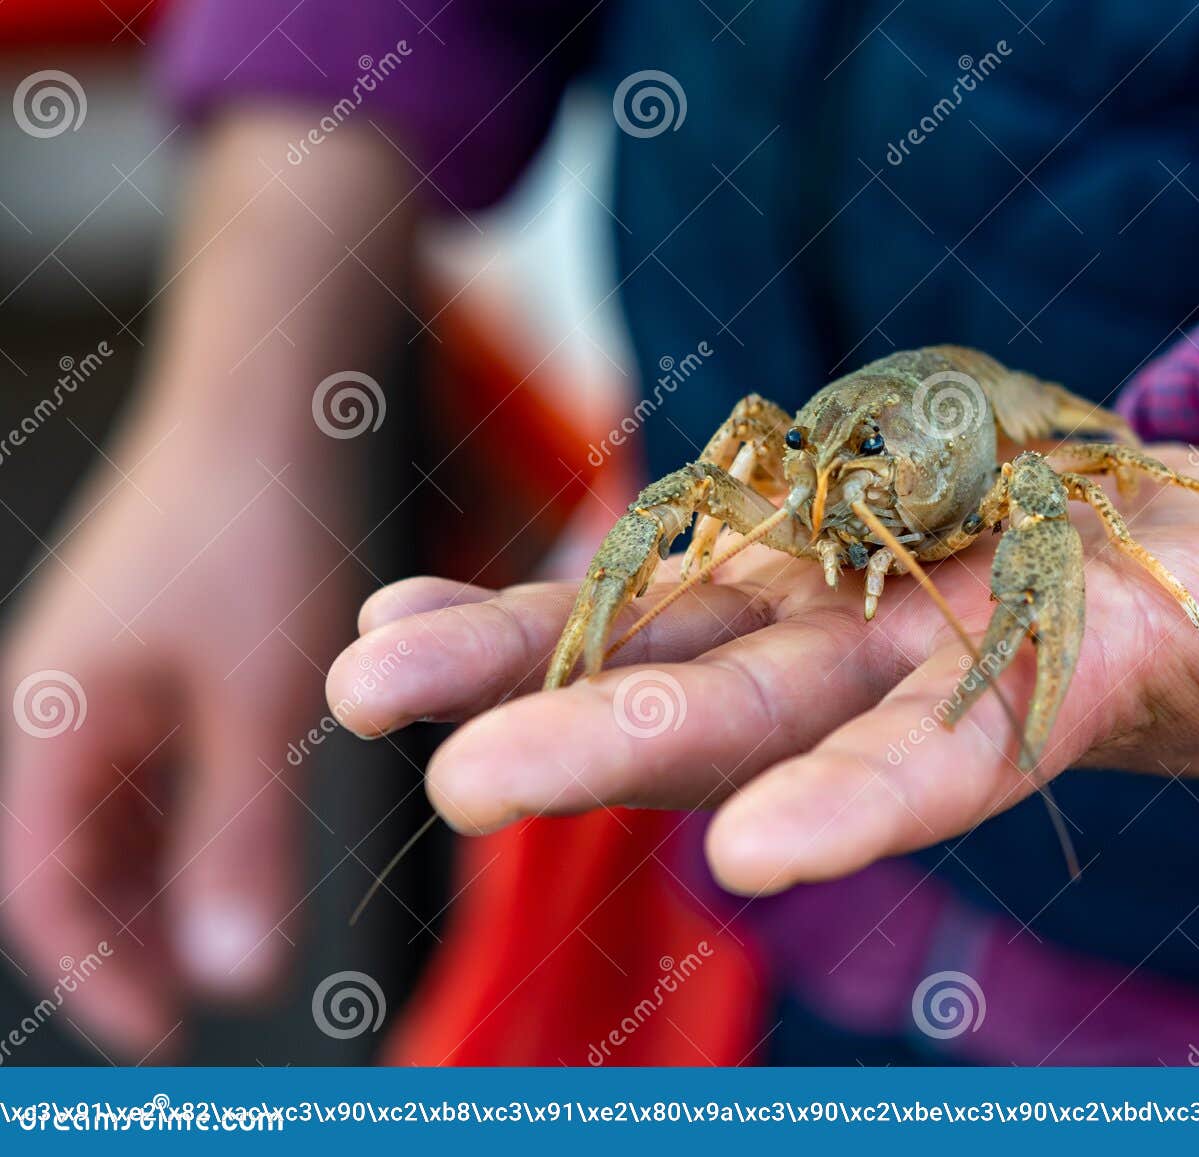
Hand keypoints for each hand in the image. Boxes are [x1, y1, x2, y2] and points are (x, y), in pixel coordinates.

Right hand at [0, 109, 410, 1057]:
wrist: (262, 403)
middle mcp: (50, 704)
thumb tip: (236, 970)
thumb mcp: (263, 699)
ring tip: (214, 939)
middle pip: (65, 858)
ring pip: (102, 814)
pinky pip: (136, 762)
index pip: (47, 893)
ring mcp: (89, 673)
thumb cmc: (259, 536)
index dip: (104, 977)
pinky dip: (172, 818)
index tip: (172, 1039)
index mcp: (51, 724)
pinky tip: (225, 839)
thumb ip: (240, 835)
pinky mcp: (136, 649)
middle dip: (121, 939)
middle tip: (196, 1001)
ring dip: (148, 883)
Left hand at [327, 406, 1198, 895]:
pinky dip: (557, 580)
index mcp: (1066, 682)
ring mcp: (858, 597)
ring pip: (675, 634)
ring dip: (527, 657)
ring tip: (368, 677)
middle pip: (762, 710)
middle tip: (457, 778)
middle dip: (617, 743)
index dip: (876, 803)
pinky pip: (670, 560)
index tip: (758, 858)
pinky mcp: (822, 537)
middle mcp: (930, 660)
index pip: (960, 760)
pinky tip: (435, 600)